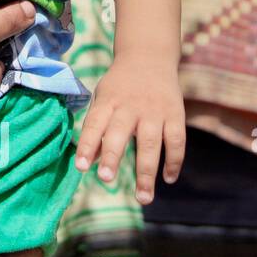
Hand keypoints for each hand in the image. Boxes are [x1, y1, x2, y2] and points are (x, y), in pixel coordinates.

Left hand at [75, 60, 185, 203]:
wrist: (149, 58)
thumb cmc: (118, 87)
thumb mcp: (102, 100)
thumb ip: (96, 129)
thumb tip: (87, 162)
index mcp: (107, 102)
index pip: (94, 124)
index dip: (86, 145)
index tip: (80, 167)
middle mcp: (130, 107)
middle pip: (119, 133)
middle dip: (112, 156)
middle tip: (104, 179)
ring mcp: (154, 111)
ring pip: (151, 143)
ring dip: (146, 172)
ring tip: (143, 198)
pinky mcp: (175, 115)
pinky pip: (176, 141)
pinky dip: (174, 161)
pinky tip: (168, 179)